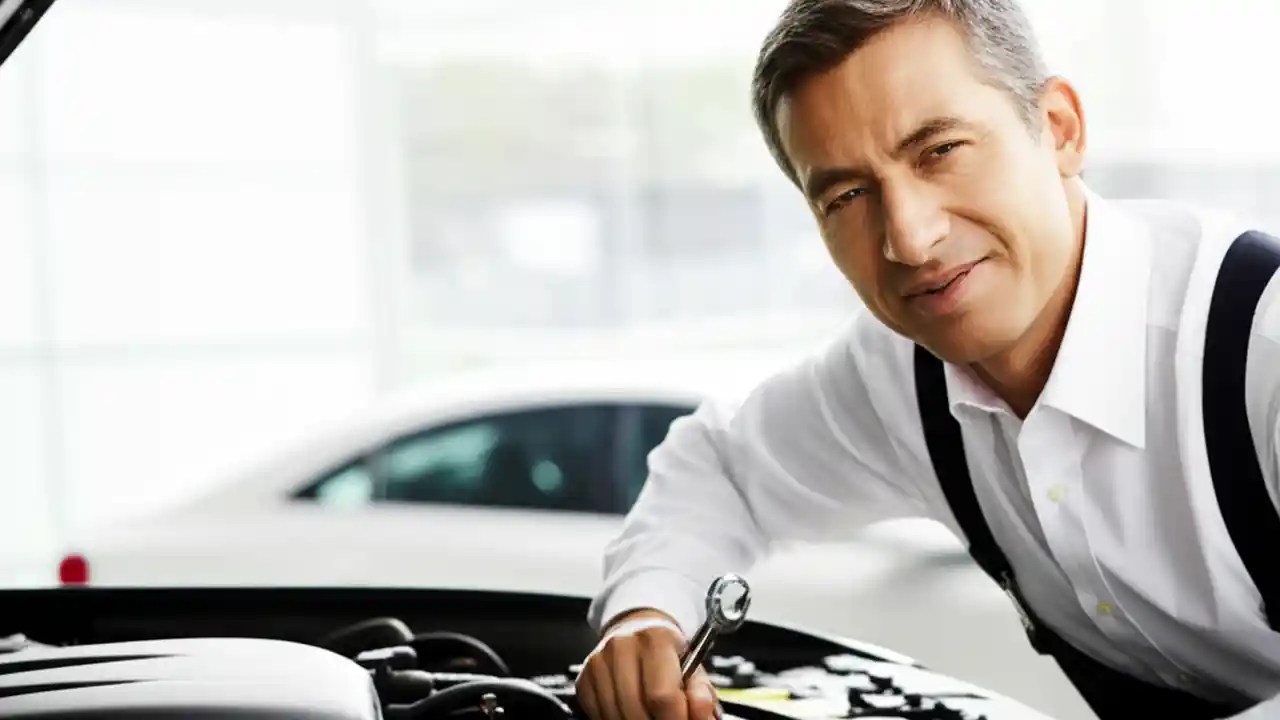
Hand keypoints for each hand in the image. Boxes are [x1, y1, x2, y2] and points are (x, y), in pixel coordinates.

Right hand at [576, 609, 719, 719]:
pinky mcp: (584, 677)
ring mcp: (598, 661)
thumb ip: (701, 695)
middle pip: (636, 709)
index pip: (662, 695)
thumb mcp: (693, 668)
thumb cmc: (668, 655)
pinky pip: (598, 714)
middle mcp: (622, 646)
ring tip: (652, 717)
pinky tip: (631, 714)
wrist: (637, 630)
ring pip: (615, 716)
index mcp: (655, 639)